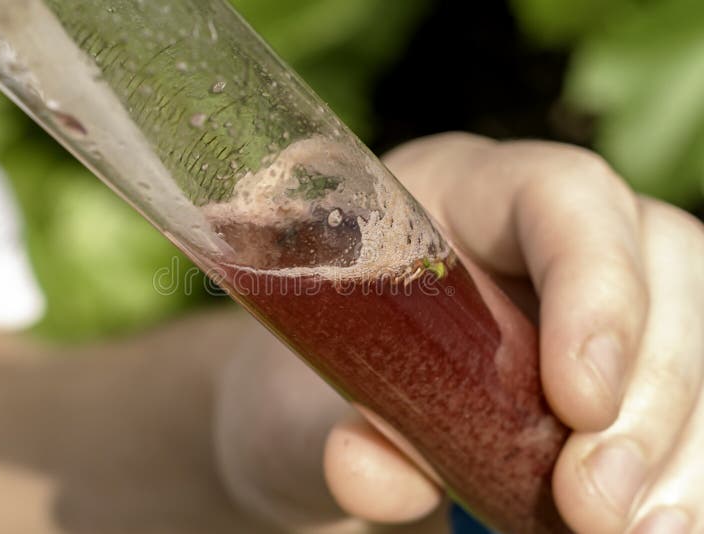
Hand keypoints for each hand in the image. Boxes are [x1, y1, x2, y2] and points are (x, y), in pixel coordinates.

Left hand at [217, 133, 703, 532]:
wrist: (310, 420)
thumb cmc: (300, 385)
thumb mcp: (298, 398)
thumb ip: (335, 429)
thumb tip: (374, 476)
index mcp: (456, 194)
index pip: (559, 193)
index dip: (594, 284)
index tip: (579, 399)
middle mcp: (542, 234)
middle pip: (661, 268)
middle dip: (646, 398)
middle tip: (595, 506)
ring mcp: (595, 295)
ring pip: (696, 340)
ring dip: (682, 448)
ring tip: (631, 532)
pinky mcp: (622, 364)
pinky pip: (687, 402)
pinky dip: (682, 471)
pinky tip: (656, 524)